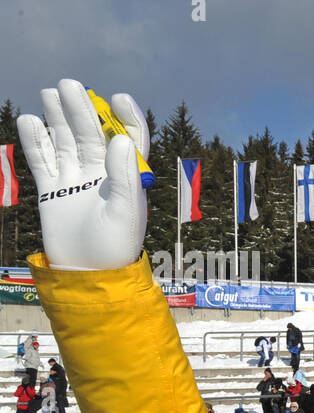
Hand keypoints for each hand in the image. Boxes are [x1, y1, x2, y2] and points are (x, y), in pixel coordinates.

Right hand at [17, 79, 148, 270]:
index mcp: (127, 177)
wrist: (88, 271)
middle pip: (91, 133)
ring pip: (66, 141)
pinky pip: (41, 159)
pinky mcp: (51, 189)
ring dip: (59, 118)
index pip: (129, 139)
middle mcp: (101, 173)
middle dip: (81, 109)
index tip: (118, 98)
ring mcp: (74, 179)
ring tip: (50, 94)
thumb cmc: (115, 246)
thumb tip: (120, 140)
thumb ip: (125, 177)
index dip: (126, 118)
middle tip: (69, 85)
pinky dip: (35, 141)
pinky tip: (30, 121)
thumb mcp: (126, 212)